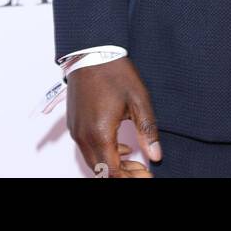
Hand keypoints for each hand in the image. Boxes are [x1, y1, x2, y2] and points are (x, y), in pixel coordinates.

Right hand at [66, 57, 161, 177]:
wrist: (91, 51)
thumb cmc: (114, 72)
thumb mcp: (139, 100)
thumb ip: (148, 131)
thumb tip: (156, 155)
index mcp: (100, 134)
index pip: (112, 172)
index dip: (130, 178)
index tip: (147, 176)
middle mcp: (84, 136)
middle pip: (100, 171)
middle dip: (122, 175)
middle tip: (142, 170)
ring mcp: (76, 131)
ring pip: (93, 162)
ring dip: (112, 165)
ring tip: (133, 159)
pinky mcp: (74, 124)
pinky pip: (87, 149)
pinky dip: (102, 154)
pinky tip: (120, 146)